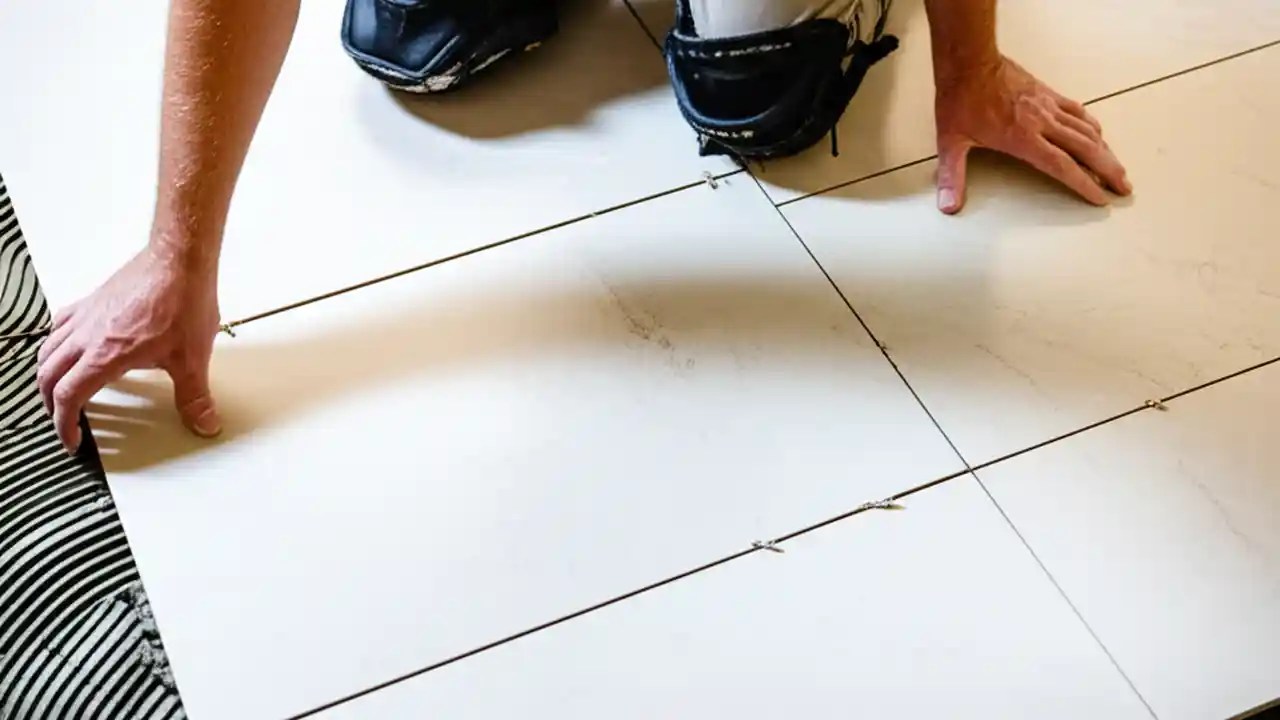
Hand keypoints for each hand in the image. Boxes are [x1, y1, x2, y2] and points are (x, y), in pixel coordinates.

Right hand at [37, 246, 222, 452]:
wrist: (179, 259)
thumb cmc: (183, 300)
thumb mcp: (192, 358)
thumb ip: (194, 396)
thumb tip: (204, 423)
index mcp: (105, 356)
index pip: (68, 397)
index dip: (64, 425)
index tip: (72, 441)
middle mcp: (87, 336)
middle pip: (48, 375)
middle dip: (51, 404)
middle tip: (64, 421)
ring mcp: (86, 316)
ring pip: (47, 349)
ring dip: (47, 374)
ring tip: (59, 390)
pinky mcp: (93, 300)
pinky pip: (59, 325)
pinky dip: (55, 343)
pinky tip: (68, 347)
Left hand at [933, 55, 1130, 213]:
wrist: (969, 62)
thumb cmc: (960, 100)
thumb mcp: (950, 142)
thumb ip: (951, 176)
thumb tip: (948, 206)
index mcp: (1023, 138)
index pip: (1062, 166)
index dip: (1084, 184)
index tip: (1100, 198)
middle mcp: (1042, 122)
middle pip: (1086, 149)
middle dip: (1107, 170)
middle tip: (1124, 188)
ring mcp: (1048, 106)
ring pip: (1087, 130)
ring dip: (1106, 150)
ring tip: (1119, 168)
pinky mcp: (1048, 93)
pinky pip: (1078, 110)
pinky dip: (1092, 125)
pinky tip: (1099, 134)